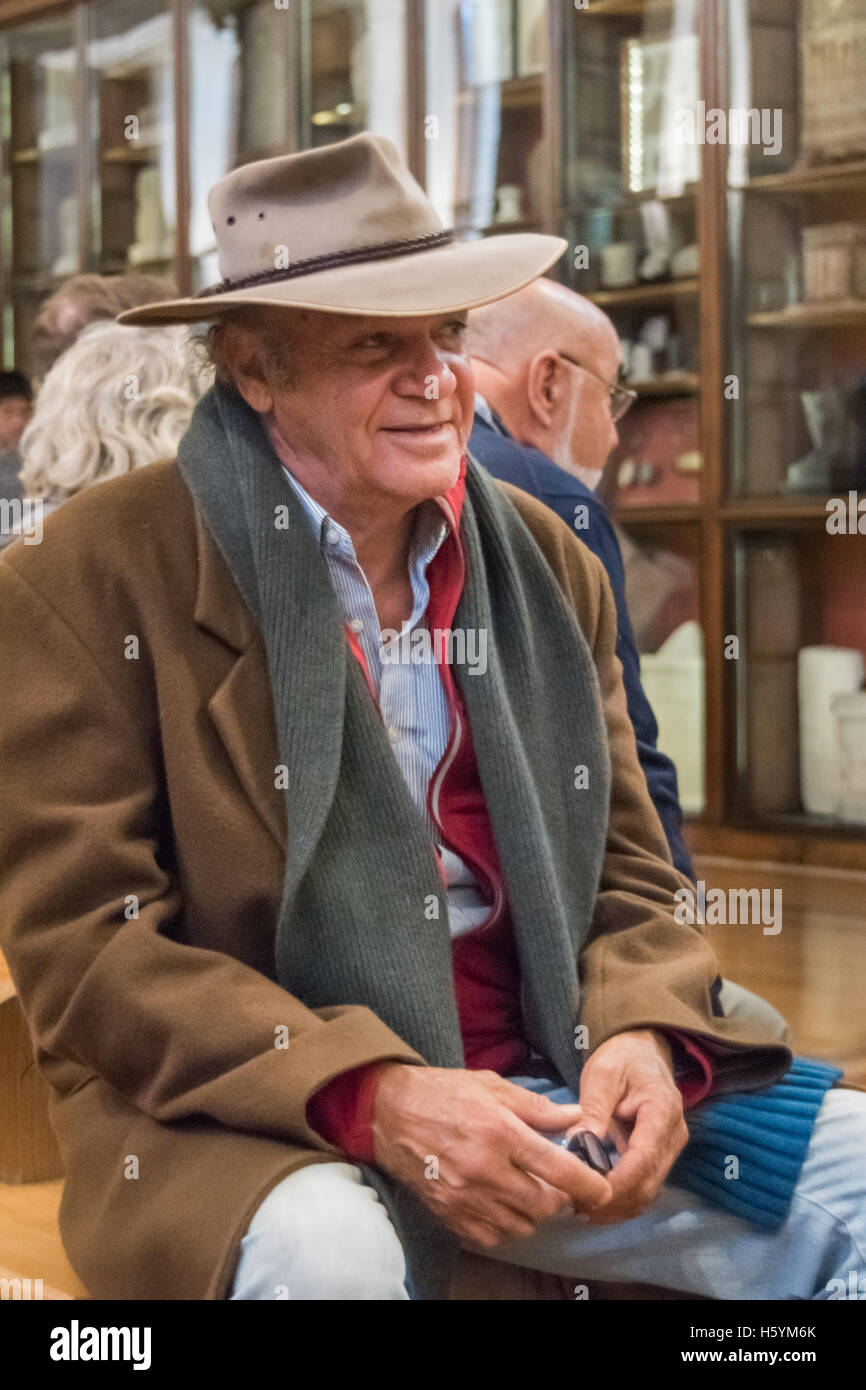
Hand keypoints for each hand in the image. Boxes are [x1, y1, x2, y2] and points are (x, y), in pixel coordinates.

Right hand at [370, 1065, 612, 1250]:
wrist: (387, 1112)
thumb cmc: (442, 1093)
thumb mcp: (492, 1086)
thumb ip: (537, 1107)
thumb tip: (577, 1118)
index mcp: (499, 1132)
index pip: (558, 1169)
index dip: (588, 1184)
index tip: (603, 1189)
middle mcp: (484, 1169)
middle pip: (544, 1205)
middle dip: (560, 1198)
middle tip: (557, 1183)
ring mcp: (465, 1196)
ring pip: (522, 1225)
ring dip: (534, 1212)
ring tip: (527, 1190)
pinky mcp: (450, 1213)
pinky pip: (493, 1235)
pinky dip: (506, 1225)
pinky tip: (502, 1202)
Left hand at [576, 1029, 687, 1225]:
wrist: (642, 1051)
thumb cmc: (621, 1058)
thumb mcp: (602, 1074)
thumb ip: (593, 1110)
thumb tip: (577, 1147)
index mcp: (662, 1112)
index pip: (644, 1159)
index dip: (617, 1183)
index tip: (586, 1194)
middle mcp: (673, 1136)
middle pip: (648, 1184)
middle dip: (612, 1201)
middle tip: (574, 1204)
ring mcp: (669, 1149)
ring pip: (648, 1193)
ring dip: (616, 1207)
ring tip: (580, 1207)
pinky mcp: (659, 1157)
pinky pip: (644, 1187)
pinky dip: (622, 1201)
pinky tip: (594, 1203)